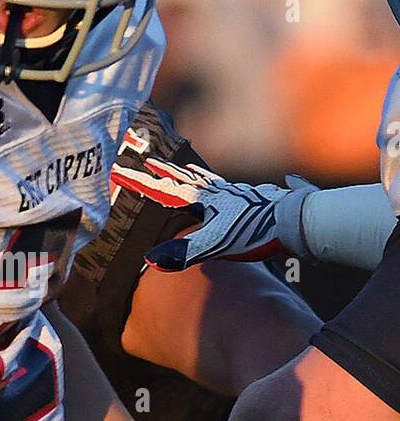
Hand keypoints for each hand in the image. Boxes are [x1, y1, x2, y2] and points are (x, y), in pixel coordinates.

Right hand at [146, 175, 315, 271]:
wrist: (297, 221)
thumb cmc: (257, 231)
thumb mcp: (217, 244)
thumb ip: (185, 251)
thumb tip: (151, 259)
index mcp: (207, 200)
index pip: (167, 191)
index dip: (143, 183)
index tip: (122, 172)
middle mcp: (223, 193)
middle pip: (189, 179)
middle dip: (167, 172)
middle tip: (152, 161)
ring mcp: (242, 195)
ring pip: (213, 182)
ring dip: (196, 176)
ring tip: (188, 170)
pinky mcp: (259, 200)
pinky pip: (236, 191)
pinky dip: (228, 187)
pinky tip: (238, 190)